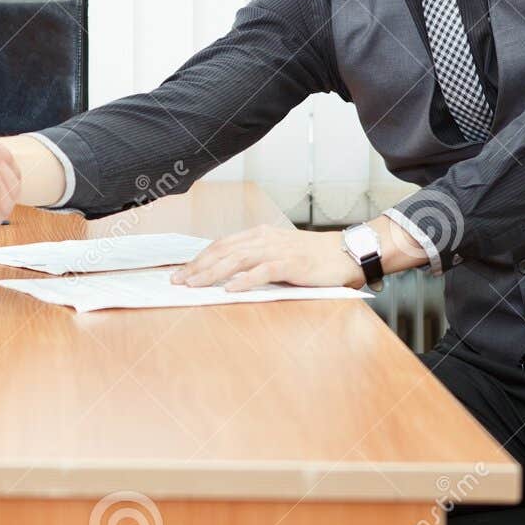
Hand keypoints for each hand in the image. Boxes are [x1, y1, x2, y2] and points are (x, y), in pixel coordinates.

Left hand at [171, 225, 363, 291]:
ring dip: (213, 272)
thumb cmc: (313, 258)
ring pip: (237, 259)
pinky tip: (230, 288)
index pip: (221, 245)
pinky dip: (245, 280)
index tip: (181, 273)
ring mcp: (278, 250)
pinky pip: (263, 271)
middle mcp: (264, 239)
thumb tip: (228, 276)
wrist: (347, 253)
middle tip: (178, 281)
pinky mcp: (292, 264)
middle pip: (223, 251)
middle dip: (198, 266)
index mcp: (259, 235)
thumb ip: (256, 260)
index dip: (199, 258)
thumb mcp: (278, 254)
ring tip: (195, 284)